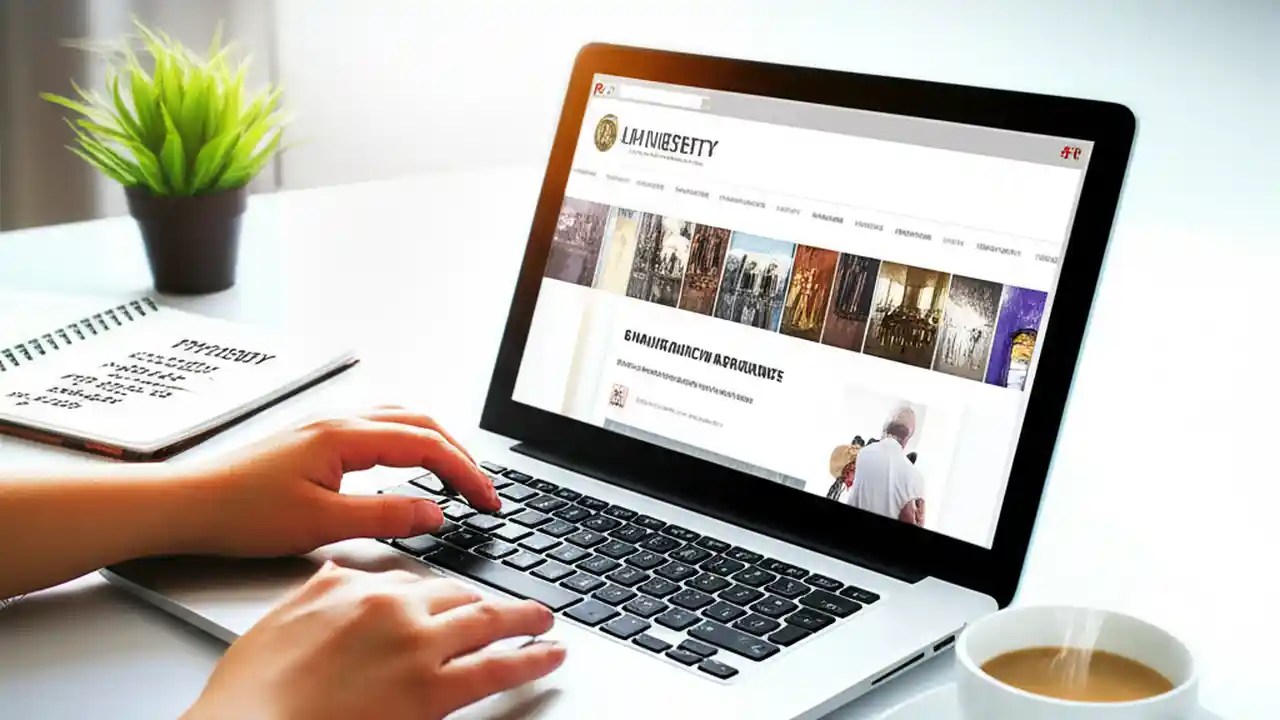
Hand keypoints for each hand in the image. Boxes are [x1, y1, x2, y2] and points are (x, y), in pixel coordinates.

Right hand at [183, 562, 565, 719]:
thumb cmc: (254, 690)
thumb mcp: (281, 621)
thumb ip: (320, 592)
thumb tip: (339, 574)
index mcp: (356, 588)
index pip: (413, 582)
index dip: (439, 595)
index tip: (453, 601)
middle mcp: (394, 609)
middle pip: (457, 597)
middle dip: (486, 603)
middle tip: (510, 608)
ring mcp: (418, 648)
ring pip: (487, 623)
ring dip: (523, 619)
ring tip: (544, 621)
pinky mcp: (433, 692)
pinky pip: (497, 667)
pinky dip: (532, 658)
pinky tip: (549, 654)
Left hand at [184, 407, 499, 556]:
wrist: (186, 504)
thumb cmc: (242, 513)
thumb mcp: (322, 523)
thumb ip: (385, 516)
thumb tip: (434, 514)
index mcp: (346, 435)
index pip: (426, 445)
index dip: (464, 472)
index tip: (487, 500)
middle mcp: (340, 422)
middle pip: (421, 424)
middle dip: (460, 456)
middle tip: (483, 492)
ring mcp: (327, 429)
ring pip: (401, 422)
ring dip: (436, 445)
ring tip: (457, 477)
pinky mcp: (315, 442)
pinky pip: (379, 430)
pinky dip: (409, 445)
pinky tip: (409, 467)